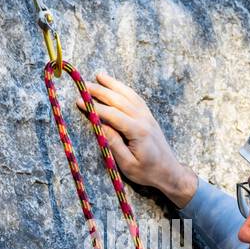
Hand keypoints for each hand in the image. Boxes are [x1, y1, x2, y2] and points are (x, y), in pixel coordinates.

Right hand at [74, 71, 196, 205]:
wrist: (169, 172)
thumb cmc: (148, 172)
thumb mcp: (127, 164)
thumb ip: (114, 144)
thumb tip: (100, 126)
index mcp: (138, 132)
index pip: (112, 114)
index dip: (95, 107)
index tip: (80, 102)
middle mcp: (144, 120)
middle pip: (120, 100)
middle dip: (101, 91)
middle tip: (84, 85)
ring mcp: (148, 117)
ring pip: (129, 95)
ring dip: (114, 84)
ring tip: (100, 75)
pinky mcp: (149, 117)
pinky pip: (136, 99)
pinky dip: (125, 89)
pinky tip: (117, 86)